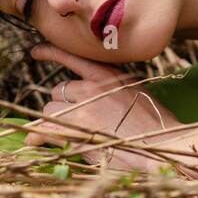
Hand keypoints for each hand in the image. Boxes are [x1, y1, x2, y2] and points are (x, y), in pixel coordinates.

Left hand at [27, 43, 197, 174]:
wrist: (164, 145)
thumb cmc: (156, 125)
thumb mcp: (137, 92)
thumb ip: (113, 88)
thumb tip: (95, 94)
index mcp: (108, 75)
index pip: (73, 57)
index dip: (51, 52)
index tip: (35, 51)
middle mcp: (92, 88)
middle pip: (58, 91)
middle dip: (62, 105)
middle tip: (76, 121)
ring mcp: (84, 109)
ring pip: (51, 110)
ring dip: (55, 122)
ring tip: (73, 134)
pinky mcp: (78, 132)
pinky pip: (47, 130)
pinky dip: (39, 136)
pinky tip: (33, 141)